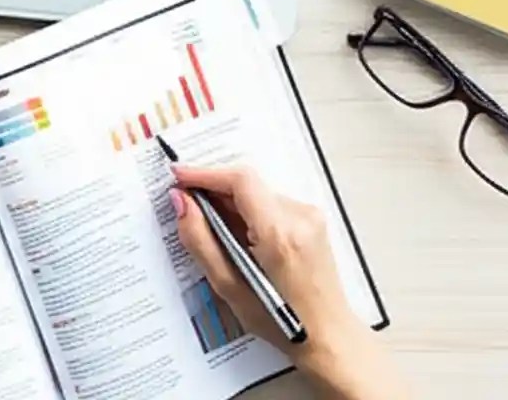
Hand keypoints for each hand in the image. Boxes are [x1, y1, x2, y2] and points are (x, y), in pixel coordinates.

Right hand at [170, 164, 407, 399]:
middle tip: (189, 208)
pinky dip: (249, 211)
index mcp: (279, 234)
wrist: (328, 334)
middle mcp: (299, 217)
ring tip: (218, 235)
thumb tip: (181, 203)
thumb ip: (200, 240)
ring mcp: (309, 216)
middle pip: (246, 184)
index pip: (240, 181)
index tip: (179, 177)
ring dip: (231, 203)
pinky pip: (270, 202)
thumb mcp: (229, 286)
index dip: (204, 173)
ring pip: (256, 192)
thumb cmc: (283, 320)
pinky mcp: (311, 219)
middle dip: (213, 190)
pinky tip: (241, 239)